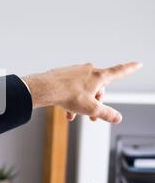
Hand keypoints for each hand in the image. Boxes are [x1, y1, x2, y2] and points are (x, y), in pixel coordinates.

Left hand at [23, 62, 140, 122]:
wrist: (44, 89)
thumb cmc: (68, 95)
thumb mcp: (91, 108)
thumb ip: (106, 114)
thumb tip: (118, 118)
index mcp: (98, 76)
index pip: (119, 71)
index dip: (130, 68)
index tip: (138, 64)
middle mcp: (88, 70)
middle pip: (98, 87)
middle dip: (96, 102)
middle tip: (92, 117)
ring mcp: (74, 71)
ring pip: (83, 89)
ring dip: (81, 103)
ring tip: (73, 116)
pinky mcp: (62, 75)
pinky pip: (71, 88)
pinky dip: (70, 99)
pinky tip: (65, 111)